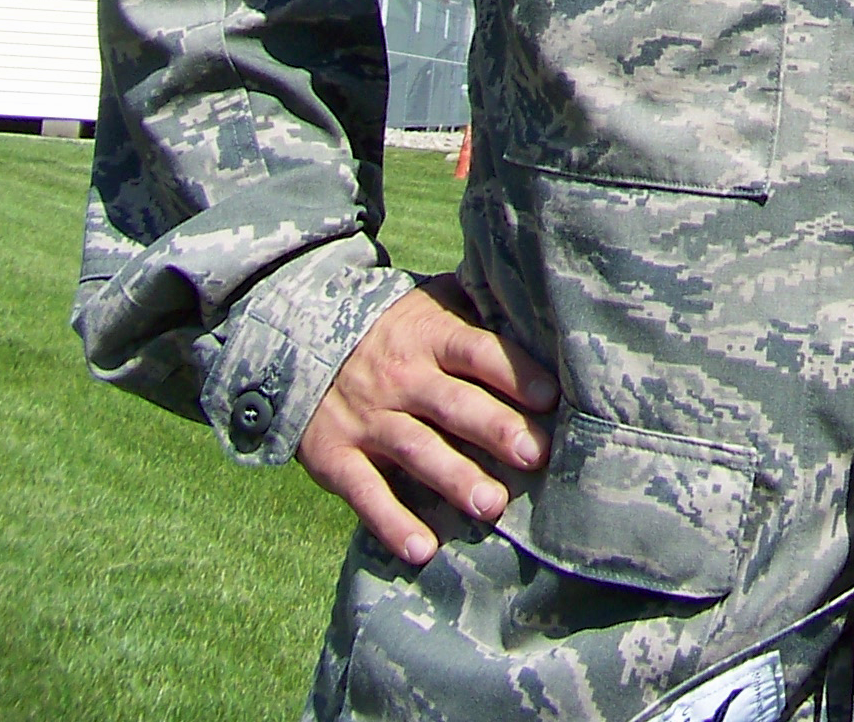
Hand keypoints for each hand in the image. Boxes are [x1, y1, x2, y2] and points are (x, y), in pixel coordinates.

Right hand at [296, 273, 559, 564]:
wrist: (302, 340)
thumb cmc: (394, 327)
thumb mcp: (431, 302)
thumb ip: (477, 307)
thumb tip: (539, 314)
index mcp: (430, 335)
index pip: (477, 351)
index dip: (513, 372)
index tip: (550, 397)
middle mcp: (401, 377)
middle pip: (453, 404)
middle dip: (495, 428)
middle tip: (535, 456)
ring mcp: (368, 419)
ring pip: (416, 449)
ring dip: (454, 478)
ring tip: (491, 506)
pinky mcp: (336, 456)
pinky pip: (365, 492)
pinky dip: (391, 522)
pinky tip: (423, 550)